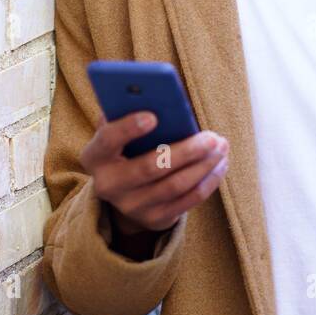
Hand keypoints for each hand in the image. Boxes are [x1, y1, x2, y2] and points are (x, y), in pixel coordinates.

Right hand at [79, 111, 229, 234]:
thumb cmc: (126, 144)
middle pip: (150, 167)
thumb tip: (158, 95)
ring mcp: (131, 206)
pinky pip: (188, 200)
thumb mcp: (119, 129)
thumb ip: (129, 111)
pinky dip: (208, 181)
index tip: (153, 116)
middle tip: (212, 137)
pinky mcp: (154, 219)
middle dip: (185, 151)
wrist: (125, 190)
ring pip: (175, 185)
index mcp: (94, 155)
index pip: (108, 140)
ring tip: (221, 146)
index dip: (128, 128)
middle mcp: (108, 185)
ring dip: (203, 165)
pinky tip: (220, 164)